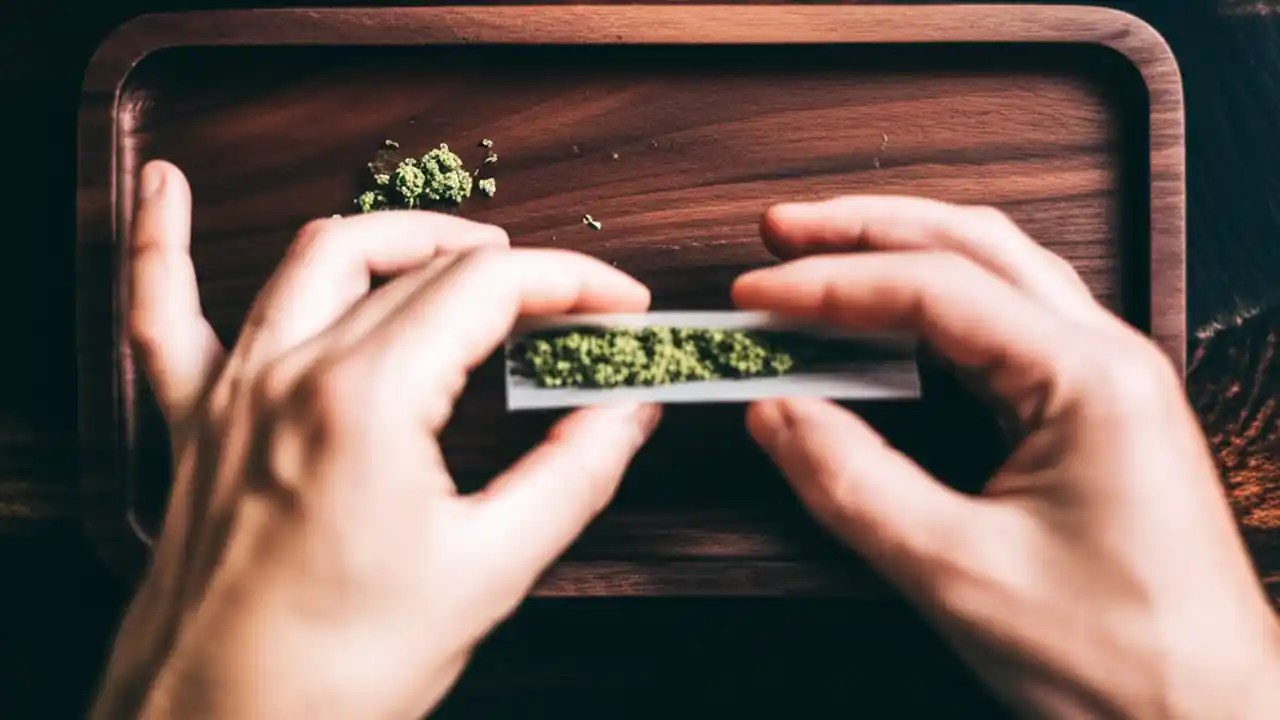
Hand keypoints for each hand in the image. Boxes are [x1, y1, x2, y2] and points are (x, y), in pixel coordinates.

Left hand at [92, 161, 659, 719]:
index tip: (617, 305)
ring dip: (399, 239)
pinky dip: (164, 241)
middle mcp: (292, 372)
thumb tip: (626, 413)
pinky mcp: (193, 422)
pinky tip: (166, 186)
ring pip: (317, 258)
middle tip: (566, 305)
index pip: (489, 291)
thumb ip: (572, 475)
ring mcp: (232, 390)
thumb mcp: (487, 571)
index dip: (571, 284)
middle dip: (510, 270)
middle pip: (418, 269)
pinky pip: (161, 311)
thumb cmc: (339, 672)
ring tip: (461, 247)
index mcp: (368, 401)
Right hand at [734, 197, 1279, 717]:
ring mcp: (1106, 386)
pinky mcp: (1094, 418)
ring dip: (905, 256)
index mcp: (1088, 378)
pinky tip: (888, 327)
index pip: (936, 289)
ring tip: (825, 256)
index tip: (757, 293)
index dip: (832, 284)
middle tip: (782, 230)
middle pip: (974, 246)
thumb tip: (774, 415)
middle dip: (869, 229)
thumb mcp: (959, 573)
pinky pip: (1004, 333)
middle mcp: (1106, 360)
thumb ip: (852, 483)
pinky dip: (933, 314)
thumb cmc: (1120, 659)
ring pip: (996, 276)